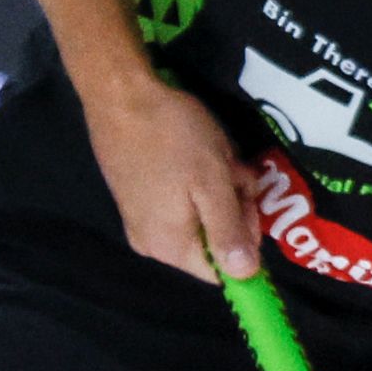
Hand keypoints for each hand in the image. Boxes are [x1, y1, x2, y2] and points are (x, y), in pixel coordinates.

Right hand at [82, 70, 260, 280]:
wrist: (120, 94)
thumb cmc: (172, 137)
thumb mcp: (213, 184)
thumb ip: (229, 233)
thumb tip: (246, 276)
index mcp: (170, 247)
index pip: (222, 271)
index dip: (246, 240)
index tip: (250, 203)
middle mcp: (151, 243)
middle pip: (213, 243)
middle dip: (234, 207)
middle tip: (235, 171)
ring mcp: (141, 219)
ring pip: (202, 217)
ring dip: (221, 189)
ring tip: (219, 156)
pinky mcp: (138, 196)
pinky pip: (182, 202)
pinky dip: (201, 181)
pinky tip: (203, 155)